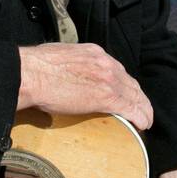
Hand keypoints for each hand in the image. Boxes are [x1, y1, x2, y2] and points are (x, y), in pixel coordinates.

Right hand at [17, 43, 153, 129]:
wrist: (31, 74)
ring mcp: (108, 79)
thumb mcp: (60, 56)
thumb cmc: (35, 67)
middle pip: (130, 82)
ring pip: (134, 95)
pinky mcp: (106, 96)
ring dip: (143, 108)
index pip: (117, 70)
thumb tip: (68, 74)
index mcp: (94, 53)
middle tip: (142, 109)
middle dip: (138, 97)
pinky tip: (142, 124)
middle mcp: (105, 63)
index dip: (125, 84)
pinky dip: (139, 117)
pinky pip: (130, 108)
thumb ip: (73, 64)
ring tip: (145, 120)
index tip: (127, 93)